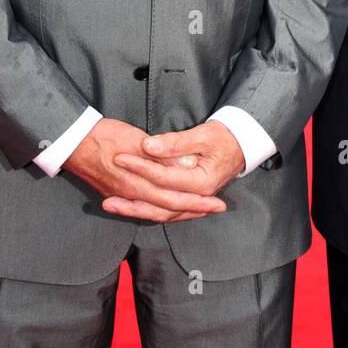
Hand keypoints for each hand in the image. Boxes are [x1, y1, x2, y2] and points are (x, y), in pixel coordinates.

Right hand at [63, 116, 227, 221]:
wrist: (70, 141)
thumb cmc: (102, 136)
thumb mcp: (135, 141)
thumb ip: (160, 157)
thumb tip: (185, 168)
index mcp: (137, 184)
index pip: (174, 199)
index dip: (198, 203)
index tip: (217, 203)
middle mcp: (131, 195)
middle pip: (169, 209)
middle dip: (195, 210)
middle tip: (216, 209)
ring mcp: (122, 196)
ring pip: (156, 210)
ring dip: (179, 211)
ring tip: (198, 210)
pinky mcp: (115, 192)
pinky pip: (143, 206)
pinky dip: (159, 208)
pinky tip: (168, 207)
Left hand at [108, 119, 245, 221]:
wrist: (241, 146)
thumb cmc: (224, 138)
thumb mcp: (202, 135)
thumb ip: (174, 142)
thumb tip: (148, 145)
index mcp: (202, 182)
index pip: (165, 178)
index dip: (141, 168)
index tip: (120, 157)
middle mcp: (197, 197)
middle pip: (159, 204)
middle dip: (131, 200)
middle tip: (106, 194)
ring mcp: (192, 201)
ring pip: (160, 213)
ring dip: (134, 210)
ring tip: (110, 205)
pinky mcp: (187, 199)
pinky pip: (164, 211)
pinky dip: (146, 210)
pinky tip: (128, 207)